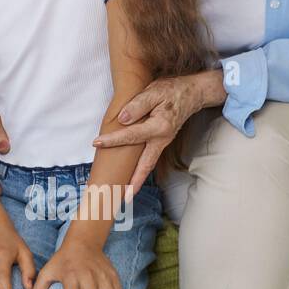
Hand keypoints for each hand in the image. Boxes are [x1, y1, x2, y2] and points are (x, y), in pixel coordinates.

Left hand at [92, 71, 220, 193]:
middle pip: (145, 165)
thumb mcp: (153, 92)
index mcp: (158, 127)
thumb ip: (137, 105)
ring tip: (124, 195)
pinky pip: (149, 159)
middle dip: (133, 182)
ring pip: (148, 165)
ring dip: (137, 180)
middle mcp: (162, 139)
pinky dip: (141, 170)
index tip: (96, 143)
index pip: (131, 136)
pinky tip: (131, 176)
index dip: (113, 140)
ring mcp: (163, 143)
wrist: (192, 94)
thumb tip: (123, 120)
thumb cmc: (171, 91)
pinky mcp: (161, 142)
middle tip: (121, 197)